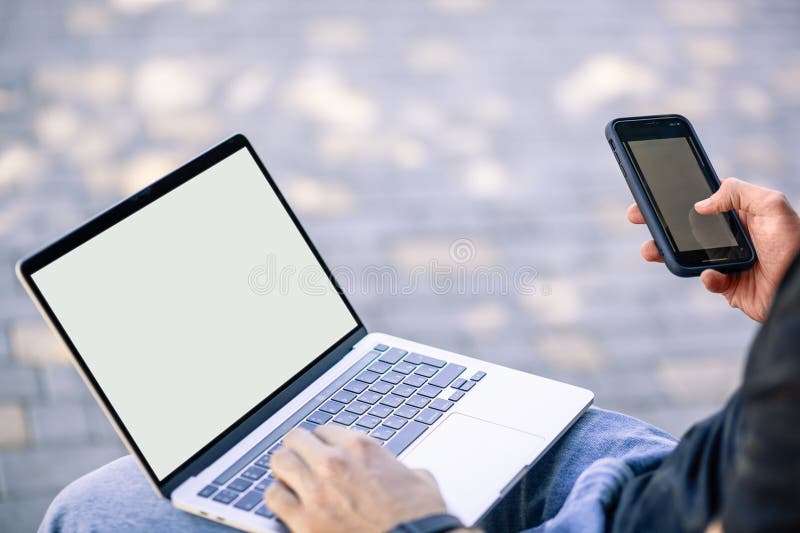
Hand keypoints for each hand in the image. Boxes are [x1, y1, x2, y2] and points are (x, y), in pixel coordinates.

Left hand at [265, 425, 447, 532]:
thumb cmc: (419, 518)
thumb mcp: (418, 479)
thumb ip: (397, 468)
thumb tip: (400, 473)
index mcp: (360, 448)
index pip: (322, 430)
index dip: (323, 443)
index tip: (323, 452)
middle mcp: (333, 464)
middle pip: (294, 440)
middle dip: (298, 451)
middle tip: (301, 462)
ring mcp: (315, 492)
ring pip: (279, 463)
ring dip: (284, 472)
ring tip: (290, 481)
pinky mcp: (303, 522)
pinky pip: (273, 497)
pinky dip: (278, 498)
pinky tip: (286, 504)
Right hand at [626, 178, 799, 321]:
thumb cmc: (794, 243)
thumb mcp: (771, 204)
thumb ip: (736, 192)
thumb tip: (701, 203)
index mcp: (738, 215)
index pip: (699, 202)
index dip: (673, 199)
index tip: (649, 195)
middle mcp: (729, 237)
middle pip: (684, 228)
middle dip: (658, 223)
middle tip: (636, 217)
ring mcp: (727, 262)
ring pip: (686, 255)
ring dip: (665, 252)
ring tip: (650, 251)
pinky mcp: (728, 286)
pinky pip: (707, 281)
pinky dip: (707, 278)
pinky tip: (715, 275)